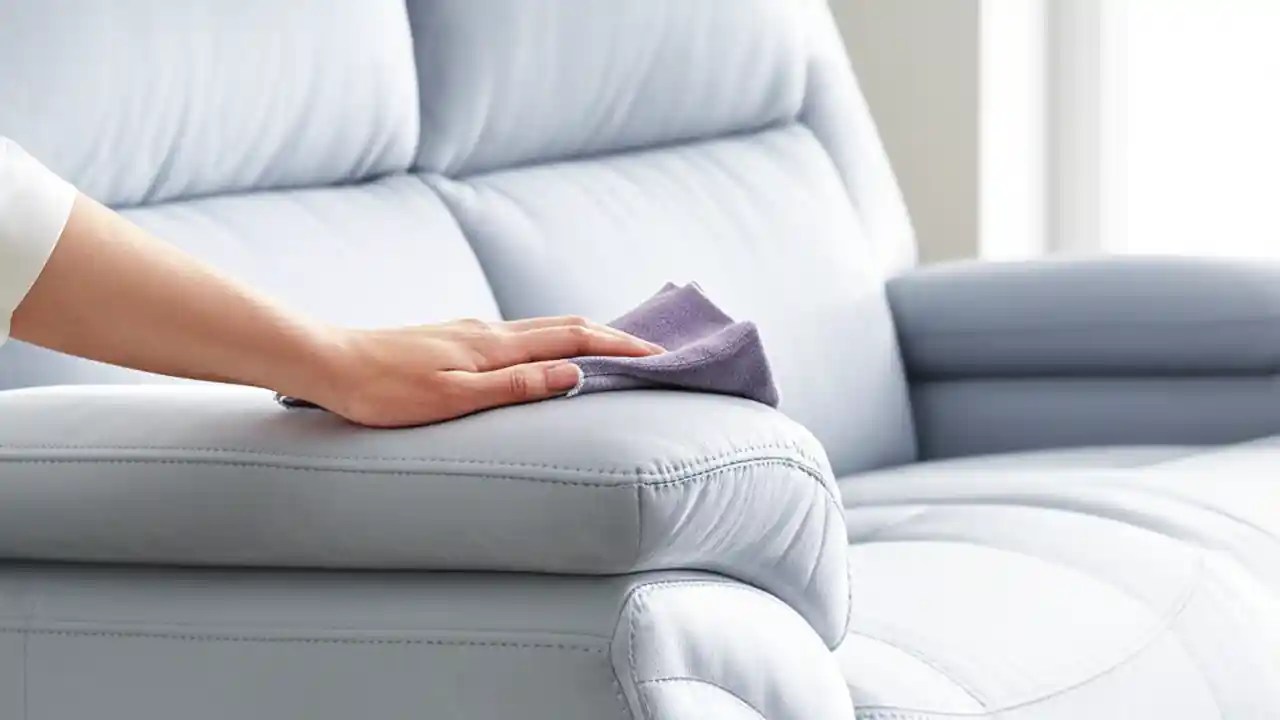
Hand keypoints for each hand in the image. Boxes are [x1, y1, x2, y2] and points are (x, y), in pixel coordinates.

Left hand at [295, 316, 663, 427]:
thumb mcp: (453, 400)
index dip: (619, 348)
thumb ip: (516, 386)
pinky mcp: (454, 339)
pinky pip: (521, 336)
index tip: (659, 358)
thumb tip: (575, 375)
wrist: (327, 362)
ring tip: (613, 354)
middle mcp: (488, 331)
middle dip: (613, 337)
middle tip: (651, 353)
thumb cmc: (384, 392)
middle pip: (566, 325)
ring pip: (543, 328)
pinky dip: (552, 342)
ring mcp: (470, 332)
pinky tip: (548, 357)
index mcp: (494, 346)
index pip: (574, 340)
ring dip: (584, 338)